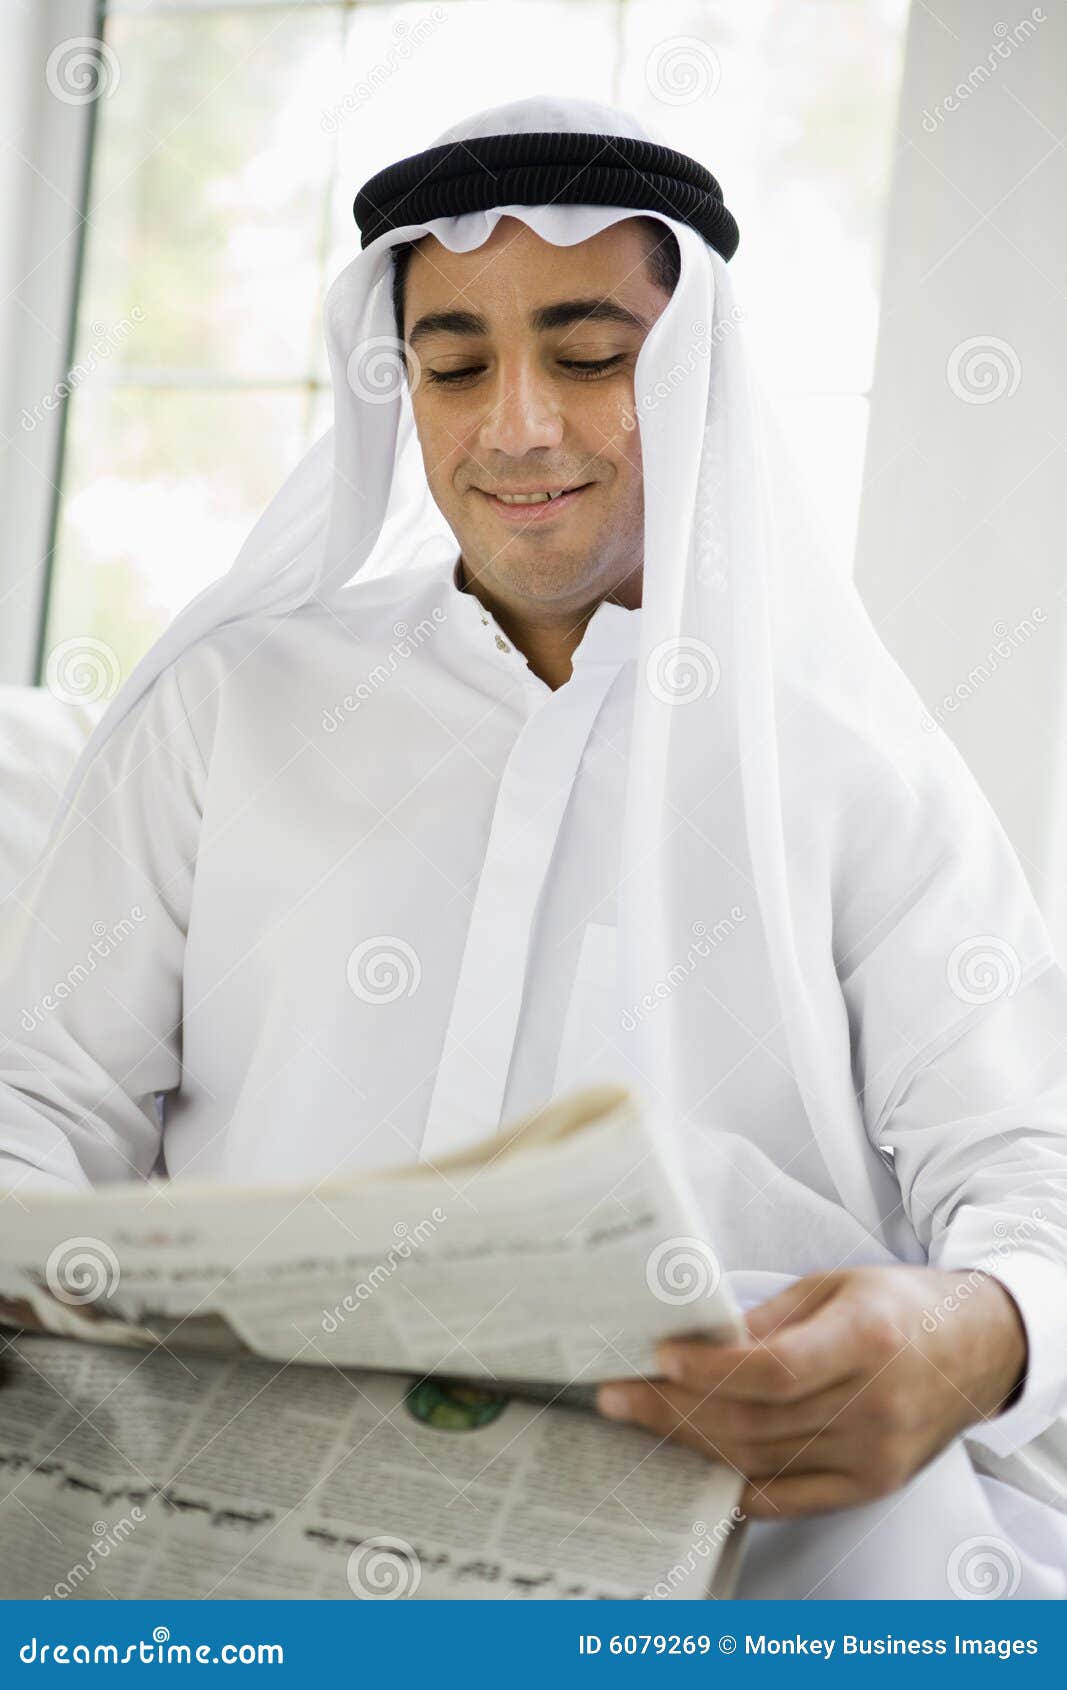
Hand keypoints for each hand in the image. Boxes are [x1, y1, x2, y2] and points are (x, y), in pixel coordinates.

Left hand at [596, 1266, 1026, 1517]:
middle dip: (673, 1409)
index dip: (709, 1370)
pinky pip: (788, 1497)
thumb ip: (767, 1319)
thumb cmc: (902, 1307)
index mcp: (866, 1341)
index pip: (774, 1369)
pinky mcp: (872, 1485)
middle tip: (618, 1394)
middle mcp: (873, 1406)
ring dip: (690, 1442)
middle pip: (754, 1420)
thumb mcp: (834, 1285)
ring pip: (760, 1460)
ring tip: (641, 1420)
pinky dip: (735, 1484)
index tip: (658, 1357)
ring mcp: (874, 1455)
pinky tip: (692, 1463)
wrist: (977, 1348)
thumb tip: (695, 1340)